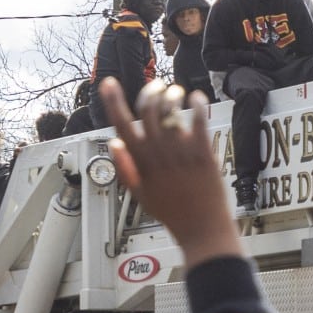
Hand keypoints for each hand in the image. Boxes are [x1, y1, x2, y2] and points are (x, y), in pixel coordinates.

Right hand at [98, 79, 241, 268]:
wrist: (202, 228)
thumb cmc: (172, 212)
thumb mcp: (140, 194)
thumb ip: (125, 169)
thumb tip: (114, 144)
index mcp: (141, 163)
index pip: (120, 125)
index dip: (112, 101)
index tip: (108, 84)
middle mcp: (159, 154)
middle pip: (147, 109)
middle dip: (150, 91)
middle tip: (156, 87)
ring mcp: (181, 152)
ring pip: (171, 109)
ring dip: (172, 94)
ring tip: (176, 93)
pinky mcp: (203, 152)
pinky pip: (199, 118)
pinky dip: (197, 103)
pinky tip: (197, 98)